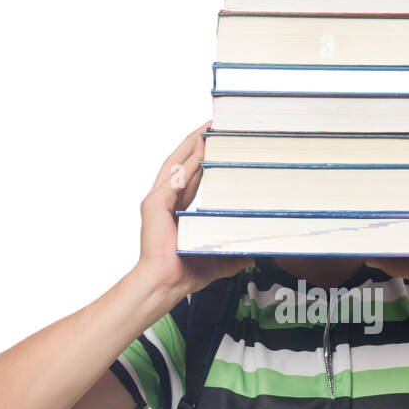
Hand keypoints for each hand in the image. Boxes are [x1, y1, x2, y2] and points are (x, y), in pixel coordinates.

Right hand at [135, 126, 250, 303]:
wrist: (166, 284)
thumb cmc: (184, 273)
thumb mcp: (218, 258)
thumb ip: (234, 253)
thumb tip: (253, 254)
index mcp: (175, 209)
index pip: (192, 176)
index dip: (203, 158)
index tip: (215, 142)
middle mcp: (164, 200)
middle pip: (182, 162)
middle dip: (197, 142)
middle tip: (213, 125)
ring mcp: (158, 200)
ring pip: (176, 163)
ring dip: (191, 144)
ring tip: (206, 128)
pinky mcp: (155, 204)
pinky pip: (174, 177)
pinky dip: (186, 162)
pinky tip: (198, 149)